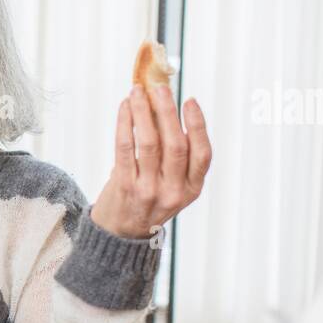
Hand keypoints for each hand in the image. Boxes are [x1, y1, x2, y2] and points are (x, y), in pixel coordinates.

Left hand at [88, 84, 211, 238]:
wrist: (120, 234)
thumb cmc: (147, 200)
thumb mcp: (172, 187)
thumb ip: (175, 156)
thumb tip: (165, 106)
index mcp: (191, 189)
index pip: (202, 154)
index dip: (198, 125)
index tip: (190, 101)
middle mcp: (173, 191)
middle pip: (176, 144)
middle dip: (168, 112)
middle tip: (160, 88)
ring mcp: (149, 191)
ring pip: (149, 143)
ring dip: (143, 112)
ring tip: (138, 92)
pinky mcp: (125, 187)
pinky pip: (125, 148)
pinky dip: (125, 123)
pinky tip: (125, 108)